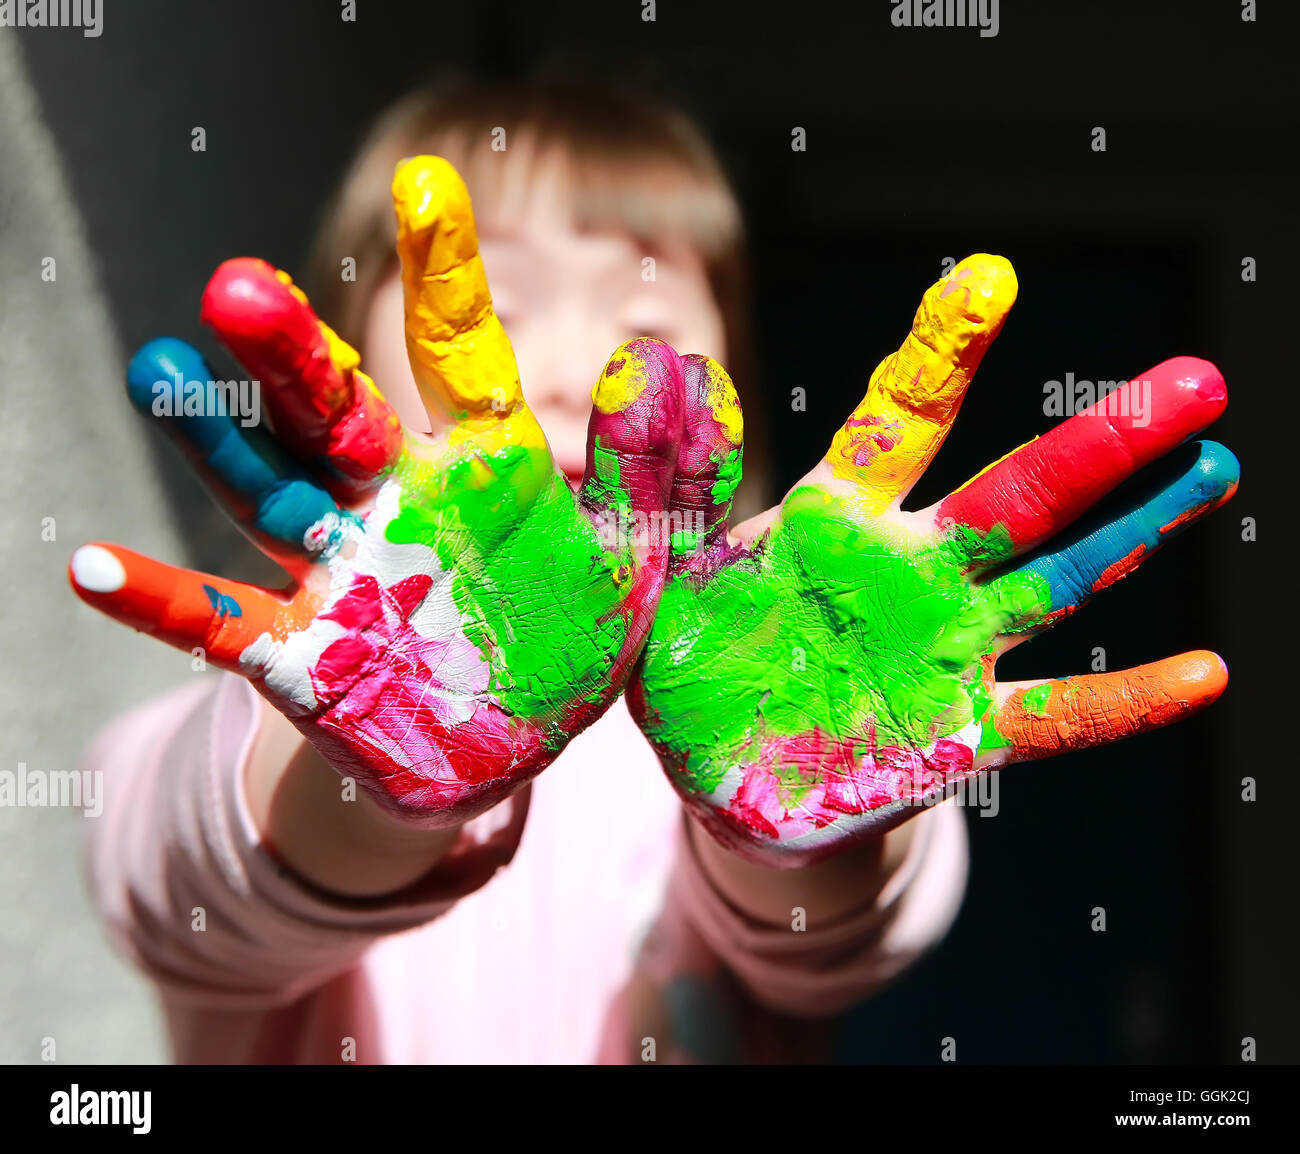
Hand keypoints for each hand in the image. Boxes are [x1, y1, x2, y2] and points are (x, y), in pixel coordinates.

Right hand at [70, 156, 685, 827]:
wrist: (506, 743)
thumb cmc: (569, 637)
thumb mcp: (633, 556)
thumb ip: (657, 472)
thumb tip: (673, 360)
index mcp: (485, 469)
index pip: (459, 354)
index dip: (446, 275)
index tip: (425, 186)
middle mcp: (399, 502)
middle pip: (340, 413)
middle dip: (295, 358)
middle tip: (238, 284)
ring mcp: (344, 573)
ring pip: (273, 495)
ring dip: (219, 446)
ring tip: (162, 374)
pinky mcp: (308, 657)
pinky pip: (225, 626)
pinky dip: (165, 603)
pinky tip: (93, 569)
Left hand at [629, 254, 1237, 865]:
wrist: (717, 774)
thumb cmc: (690, 661)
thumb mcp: (655, 569)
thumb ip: (662, 481)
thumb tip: (655, 366)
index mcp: (836, 520)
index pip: (901, 419)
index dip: (942, 353)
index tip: (988, 277)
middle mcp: (912, 571)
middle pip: (1018, 491)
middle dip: (1101, 439)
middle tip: (1194, 379)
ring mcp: (946, 648)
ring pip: (1059, 579)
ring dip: (1137, 532)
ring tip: (1214, 468)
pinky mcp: (959, 733)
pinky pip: (1057, 716)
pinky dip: (1126, 699)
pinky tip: (1204, 673)